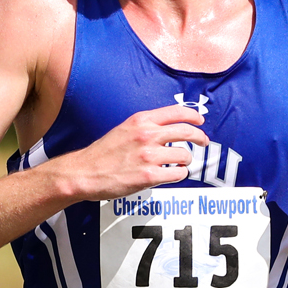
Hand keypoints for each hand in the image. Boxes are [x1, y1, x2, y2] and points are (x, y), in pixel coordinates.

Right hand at [50, 105, 207, 200]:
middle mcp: (147, 135)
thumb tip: (168, 128)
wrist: (84, 172)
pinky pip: (178, 174)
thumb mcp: (124, 129)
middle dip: (199, 137)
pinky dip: (179, 174)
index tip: (200, 121)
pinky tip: (172, 174)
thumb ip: (146, 126)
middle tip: (203, 142)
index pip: (177, 112)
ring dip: (186, 161)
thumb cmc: (103, 153)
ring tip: (179, 164)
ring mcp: (149, 155)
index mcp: (141, 120)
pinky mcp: (149, 175)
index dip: (194, 116)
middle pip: (187, 132)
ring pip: (185, 155)